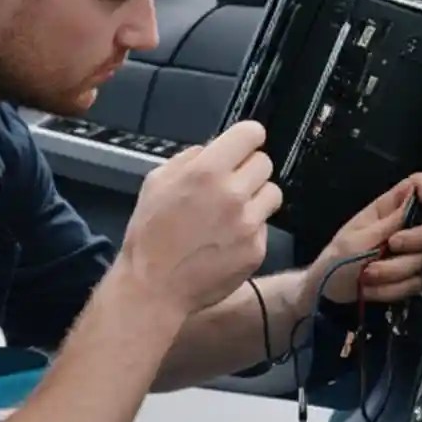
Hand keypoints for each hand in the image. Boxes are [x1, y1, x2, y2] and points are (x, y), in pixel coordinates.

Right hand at [118, 121, 281, 316]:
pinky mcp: (256, 249)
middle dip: (248, 169)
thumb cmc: (149, 234)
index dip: (247, 138)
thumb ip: (189, 158)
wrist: (153, 287)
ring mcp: (248, 224)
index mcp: (206, 172)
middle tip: (232, 184)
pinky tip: (228, 239)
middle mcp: (233, 194)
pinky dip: (251, 228)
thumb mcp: (156, 182)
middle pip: (265, 162)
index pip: (251, 134)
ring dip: (256, 197)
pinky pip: (264, 226)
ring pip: (273, 193)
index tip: (243, 146)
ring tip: (234, 211)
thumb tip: (214, 148)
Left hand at [302, 172, 421, 307]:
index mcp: (391, 208)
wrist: (329, 293)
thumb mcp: (358, 238)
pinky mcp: (414, 278)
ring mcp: (414, 253)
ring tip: (368, 274)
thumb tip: (419, 196)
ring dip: (394, 270)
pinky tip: (373, 287)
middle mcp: (408, 227)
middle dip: (415, 239)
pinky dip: (392, 288)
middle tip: (391, 244)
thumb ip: (391, 221)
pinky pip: (416, 282)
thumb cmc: (338, 258)